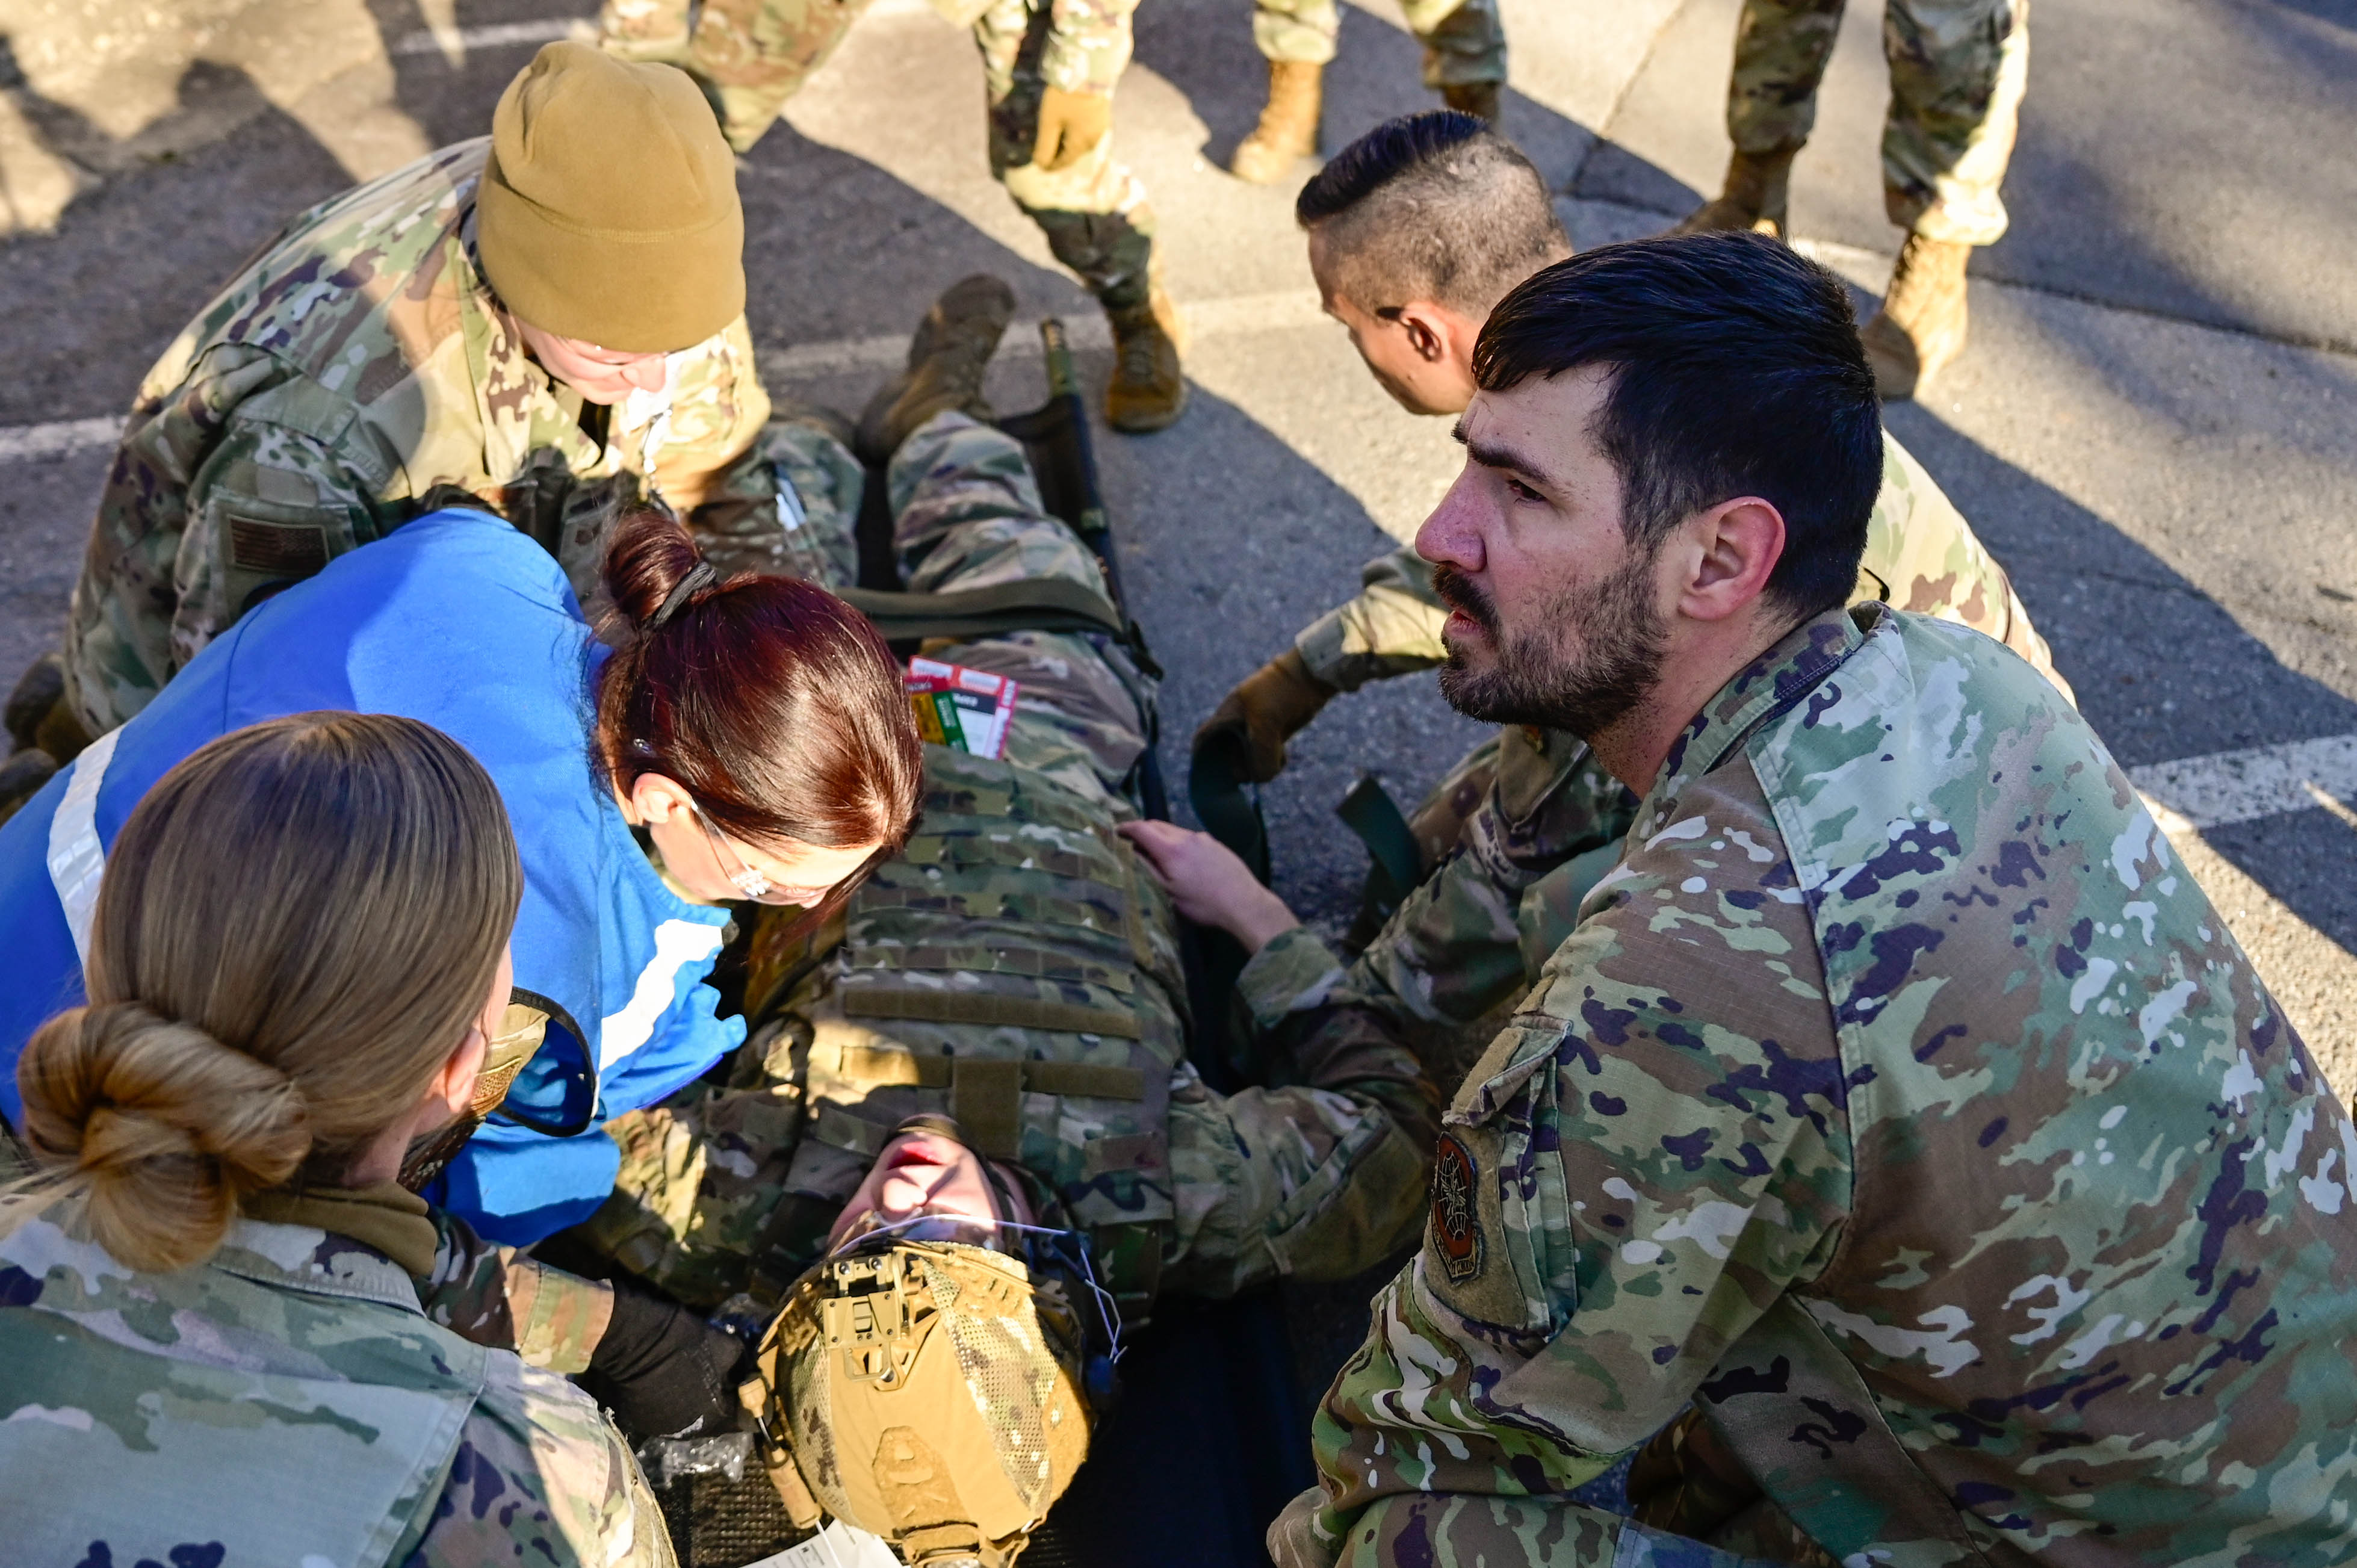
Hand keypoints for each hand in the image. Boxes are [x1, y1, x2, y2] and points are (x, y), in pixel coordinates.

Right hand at [579, 1282, 756, 1444]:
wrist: (636, 1339)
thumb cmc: (686, 1342)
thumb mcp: (728, 1347)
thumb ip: (743, 1367)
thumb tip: (748, 1375)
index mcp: (715, 1417)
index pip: (744, 1421)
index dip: (749, 1406)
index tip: (750, 1392)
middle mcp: (690, 1432)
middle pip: (715, 1424)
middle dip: (722, 1406)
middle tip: (724, 1385)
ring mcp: (664, 1429)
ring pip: (690, 1423)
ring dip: (697, 1408)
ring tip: (697, 1385)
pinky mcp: (642, 1421)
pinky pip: (667, 1417)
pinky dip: (674, 1406)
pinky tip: (673, 1387)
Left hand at [1032, 86, 1111, 170]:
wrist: (1088, 69)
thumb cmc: (1065, 97)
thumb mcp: (1049, 121)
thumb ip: (1044, 146)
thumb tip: (1040, 165)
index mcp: (1080, 145)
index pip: (1064, 162)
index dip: (1050, 165)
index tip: (1039, 164)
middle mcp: (1094, 141)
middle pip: (1073, 153)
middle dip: (1058, 153)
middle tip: (1044, 150)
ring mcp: (1101, 128)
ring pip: (1080, 142)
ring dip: (1067, 142)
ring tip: (1055, 136)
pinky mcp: (1103, 116)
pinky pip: (1087, 130)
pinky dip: (1075, 131)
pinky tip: (1068, 123)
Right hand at [1119, 818, 1300, 952]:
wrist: (1244, 903)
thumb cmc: (1203, 904)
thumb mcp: (1168, 893)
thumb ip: (1148, 870)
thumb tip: (1130, 853)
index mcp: (1171, 849)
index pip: (1142, 828)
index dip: (1125, 828)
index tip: (1115, 832)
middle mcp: (1186, 836)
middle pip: (1157, 825)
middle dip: (1142, 831)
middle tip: (1131, 843)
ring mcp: (1203, 838)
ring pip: (1174, 830)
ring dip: (1160, 837)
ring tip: (1155, 854)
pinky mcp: (1215, 843)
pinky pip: (1189, 837)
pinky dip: (1177, 842)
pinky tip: (1180, 859)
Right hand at [1191, 649, 1336, 783]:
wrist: (1309, 677)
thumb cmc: (1279, 692)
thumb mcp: (1266, 722)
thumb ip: (1260, 752)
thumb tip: (1261, 779)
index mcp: (1226, 716)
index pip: (1203, 739)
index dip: (1201, 757)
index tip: (1211, 776)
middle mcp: (1237, 724)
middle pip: (1228, 756)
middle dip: (1239, 767)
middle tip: (1253, 773)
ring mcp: (1255, 730)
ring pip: (1249, 759)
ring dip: (1259, 765)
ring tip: (1274, 760)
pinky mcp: (1272, 734)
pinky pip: (1266, 756)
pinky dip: (1272, 761)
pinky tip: (1283, 756)